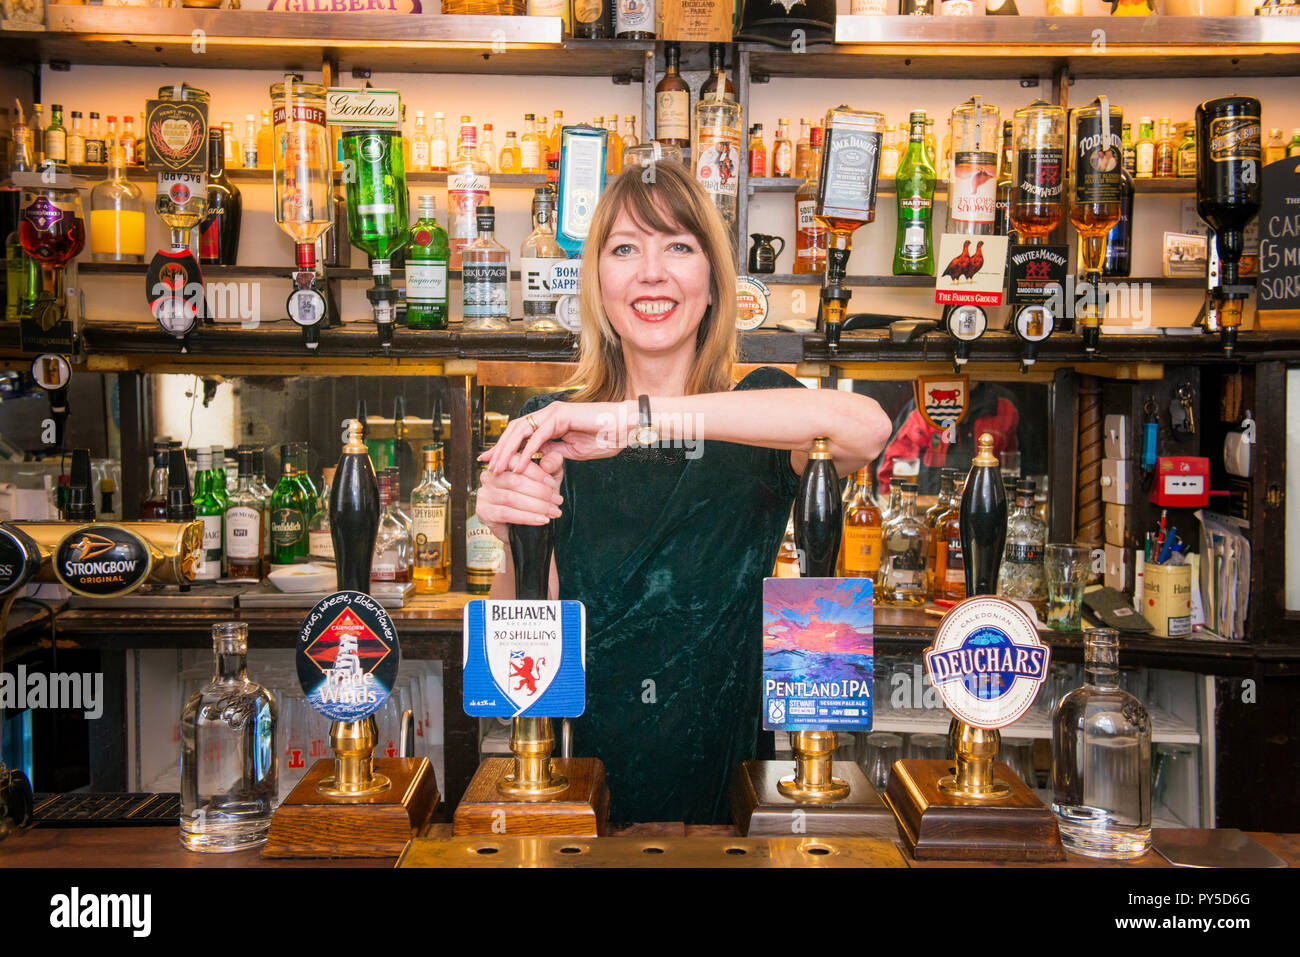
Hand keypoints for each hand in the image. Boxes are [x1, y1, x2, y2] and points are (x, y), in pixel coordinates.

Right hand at [475, 451, 564, 542]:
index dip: (537, 473)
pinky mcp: (484, 511)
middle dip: (540, 492)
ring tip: (553, 512)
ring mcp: (484, 494)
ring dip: (536, 506)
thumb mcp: (547, 478)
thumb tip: (549, 462)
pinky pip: (507, 513)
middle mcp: (489, 476)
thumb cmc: (535, 497)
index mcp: (502, 463)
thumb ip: (552, 465)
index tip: (553, 485)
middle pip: (514, 481)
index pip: (517, 462)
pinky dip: (527, 517)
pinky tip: (542, 520)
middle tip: (557, 501)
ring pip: (512, 498)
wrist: (522, 527)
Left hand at [481, 400, 633, 473]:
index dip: (504, 447)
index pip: (520, 433)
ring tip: (498, 468)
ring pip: (521, 431)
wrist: (626, 428)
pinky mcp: (561, 417)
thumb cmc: (606, 437)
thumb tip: (540, 460)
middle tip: (485, 465)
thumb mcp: (574, 451)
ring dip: (507, 451)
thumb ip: (555, 453)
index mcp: (550, 421)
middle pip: (514, 430)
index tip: (491, 462)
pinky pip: (538, 437)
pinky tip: (519, 466)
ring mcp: (553, 413)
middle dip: (498, 448)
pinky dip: (527, 453)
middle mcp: (548, 414)